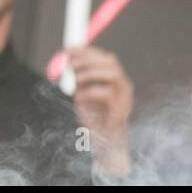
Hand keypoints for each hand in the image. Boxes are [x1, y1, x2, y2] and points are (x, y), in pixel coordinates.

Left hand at [67, 45, 133, 175]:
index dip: (85, 50)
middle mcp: (123, 86)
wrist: (104, 143)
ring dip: (90, 73)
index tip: (67, 50)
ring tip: (76, 81)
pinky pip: (107, 93)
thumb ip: (78, 78)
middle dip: (87, 59)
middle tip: (70, 65)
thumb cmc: (94, 118)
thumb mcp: (83, 93)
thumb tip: (66, 61)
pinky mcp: (121, 110)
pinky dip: (89, 92)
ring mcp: (125, 98)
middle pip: (110, 61)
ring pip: (113, 74)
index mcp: (115, 79)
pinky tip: (79, 98)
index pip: (104, 56)